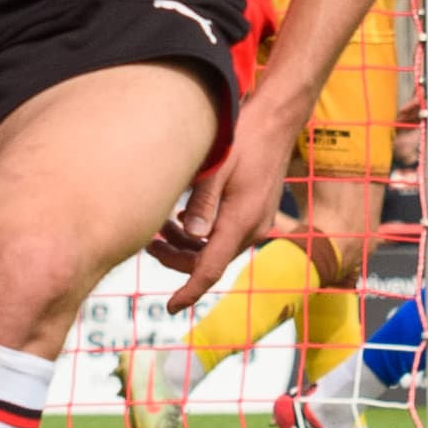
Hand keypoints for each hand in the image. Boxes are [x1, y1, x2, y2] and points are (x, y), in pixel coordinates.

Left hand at [158, 90, 306, 307]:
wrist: (277, 119)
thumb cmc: (246, 137)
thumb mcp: (219, 167)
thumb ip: (203, 203)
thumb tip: (191, 236)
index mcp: (241, 221)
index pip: (211, 269)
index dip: (189, 292)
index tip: (171, 307)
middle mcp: (252, 228)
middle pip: (209, 262)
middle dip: (177, 260)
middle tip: (149, 245)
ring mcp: (257, 221)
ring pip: (216, 249)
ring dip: (188, 246)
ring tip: (161, 229)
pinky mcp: (256, 212)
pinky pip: (226, 235)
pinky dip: (203, 234)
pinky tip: (185, 216)